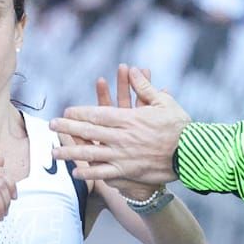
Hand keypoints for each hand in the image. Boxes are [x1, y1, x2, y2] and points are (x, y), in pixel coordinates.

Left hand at [51, 66, 188, 184]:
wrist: (192, 154)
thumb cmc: (180, 127)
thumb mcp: (164, 102)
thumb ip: (145, 87)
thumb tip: (134, 70)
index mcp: (129, 119)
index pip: (98, 114)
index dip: (80, 113)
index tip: (66, 112)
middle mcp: (122, 137)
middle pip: (88, 132)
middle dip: (67, 129)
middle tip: (51, 127)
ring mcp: (123, 155)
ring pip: (91, 153)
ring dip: (71, 153)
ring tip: (54, 153)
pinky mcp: (129, 171)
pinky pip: (104, 173)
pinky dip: (89, 173)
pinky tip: (75, 172)